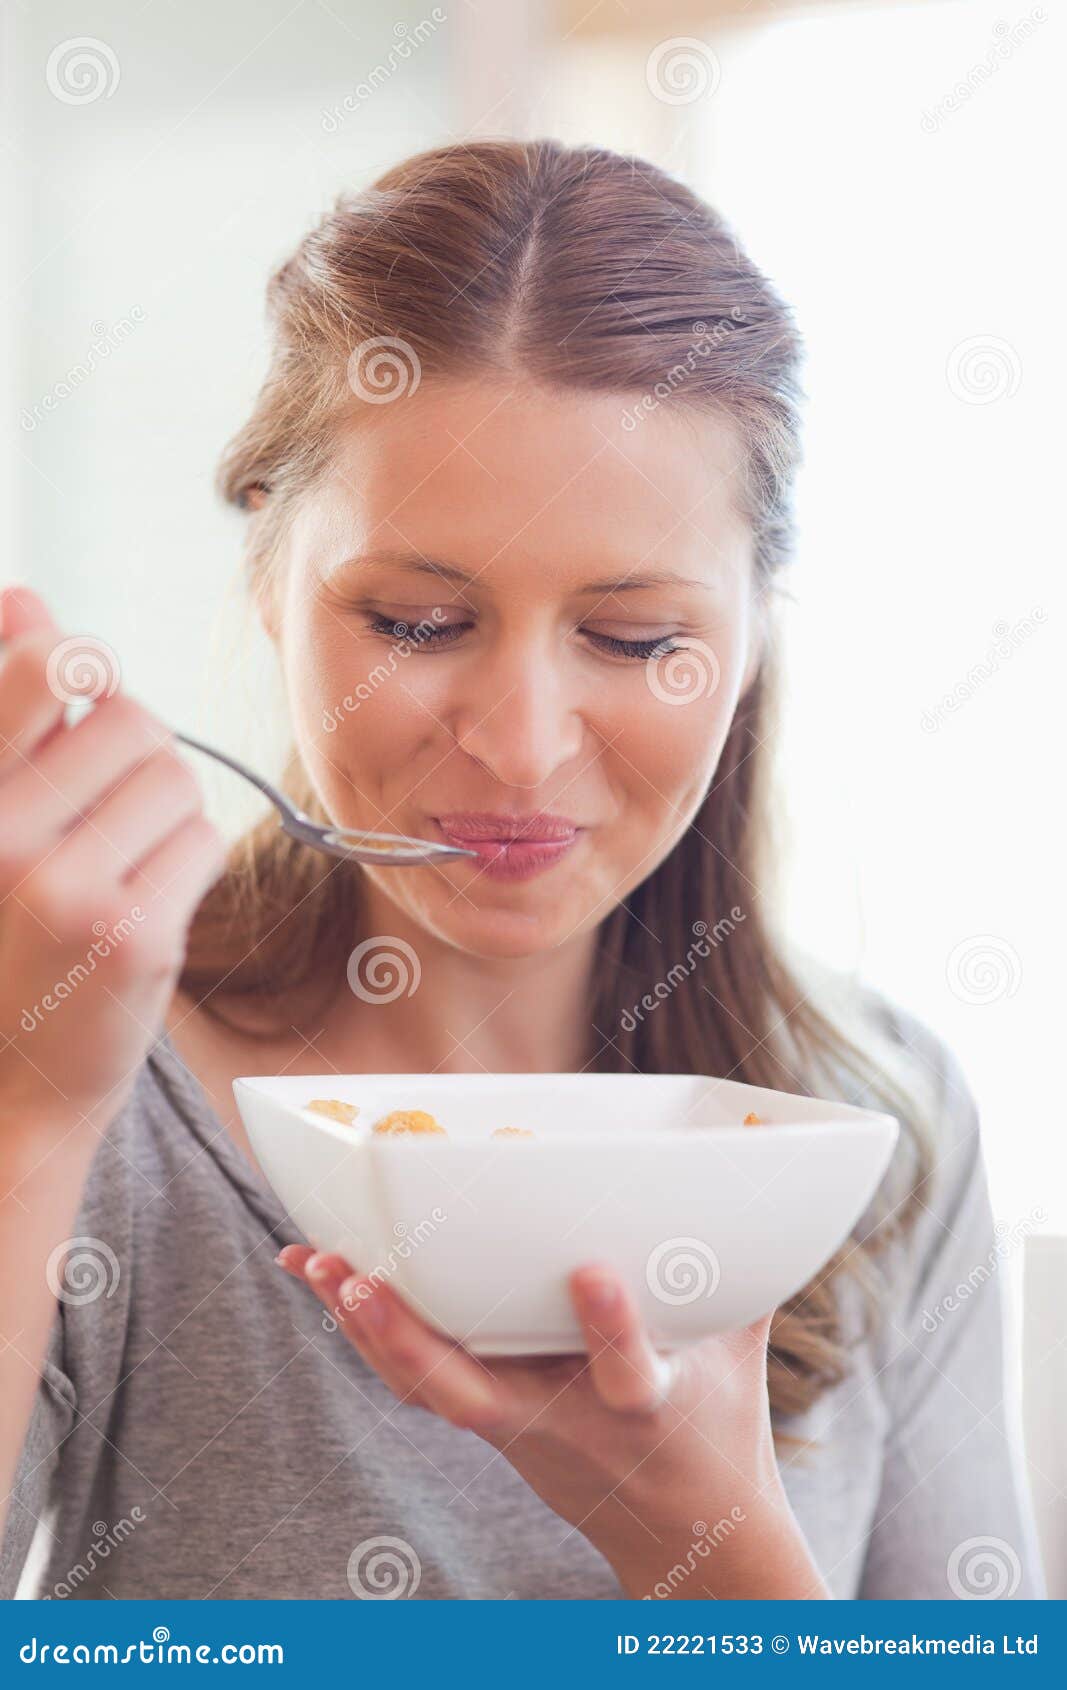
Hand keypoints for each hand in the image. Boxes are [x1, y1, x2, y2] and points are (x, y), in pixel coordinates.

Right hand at [0, 585, 227, 1137]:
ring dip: (162, 811)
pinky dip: (184, 864)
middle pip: (132, 718)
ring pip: (175, 777)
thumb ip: (4, 712)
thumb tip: (26, 600)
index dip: (73, 667)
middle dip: (134, 752)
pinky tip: (142, 903)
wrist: (10, 1080)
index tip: (73, 693)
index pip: (35, 671)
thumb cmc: (0, 931)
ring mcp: (64, 889)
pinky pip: (200, 840)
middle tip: (105, 808)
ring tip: (119, 861)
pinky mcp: (131, 935)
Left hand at [276, 1245, 827, 1597]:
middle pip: (470, 1395)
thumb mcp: (740, 1347)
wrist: (686, 1538)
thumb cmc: (719, 1423)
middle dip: (406, 1337)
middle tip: (354, 1276)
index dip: (610, 1328)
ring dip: (362, 1325)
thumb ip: (740, 1265)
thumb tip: (770, 1174)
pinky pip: (417, 1379)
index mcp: (642, 1405)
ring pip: (423, 1387)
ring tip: (310, 1260)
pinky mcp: (488, 1422)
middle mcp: (565, 1423)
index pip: (624, 1373)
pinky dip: (369, 1330)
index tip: (594, 1273)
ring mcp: (515, 1428)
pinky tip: (329, 1282)